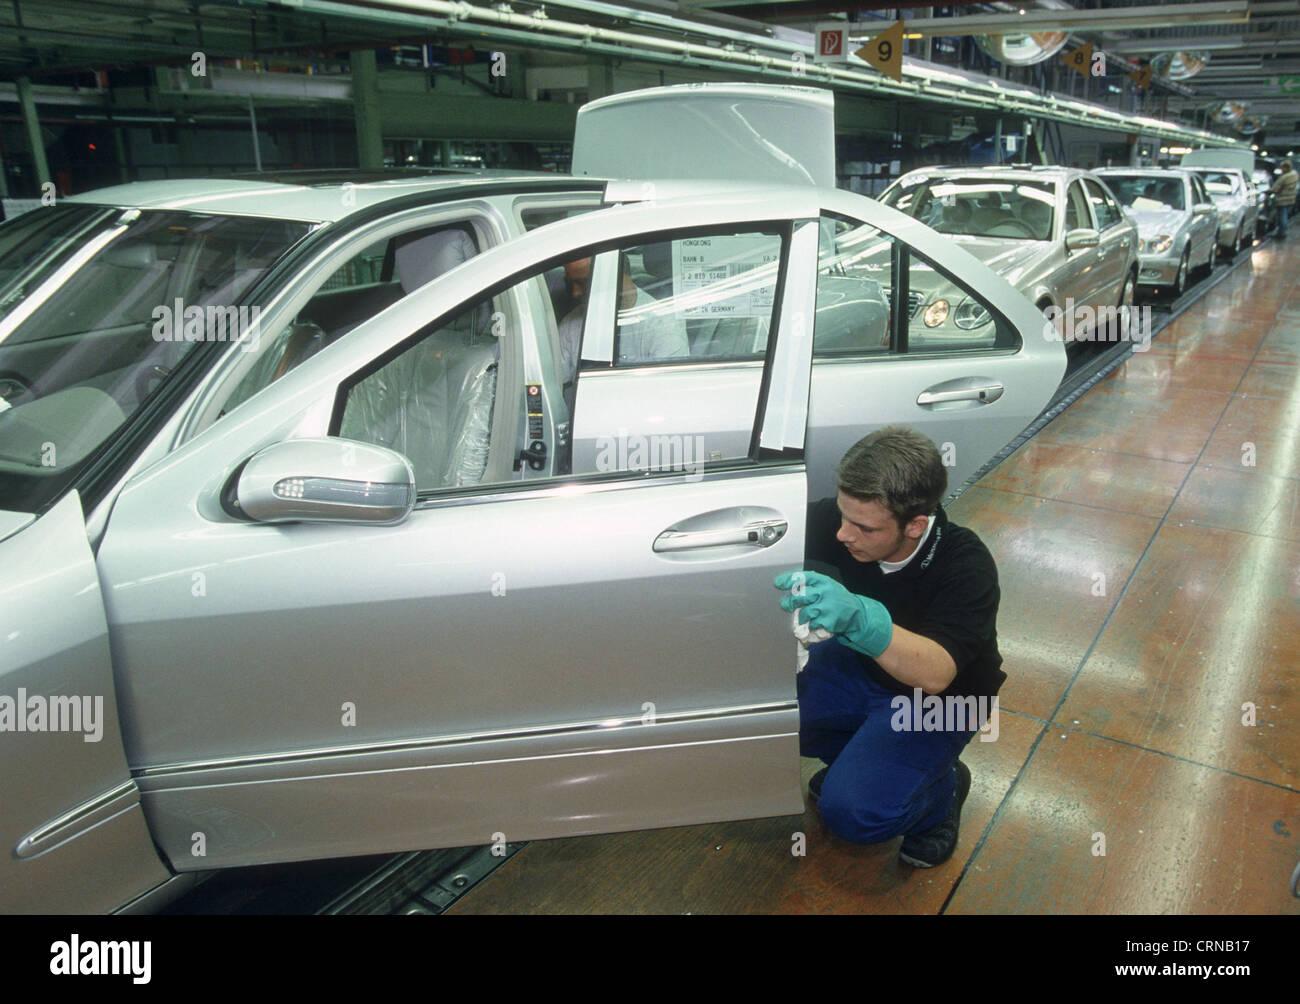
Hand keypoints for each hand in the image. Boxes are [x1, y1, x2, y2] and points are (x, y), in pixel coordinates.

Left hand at [773, 570, 893, 657]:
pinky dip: (811, 626)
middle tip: (786, 604)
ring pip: (804, 613)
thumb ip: (813, 585)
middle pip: (800, 596)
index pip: (803, 577)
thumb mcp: (828, 586)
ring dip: (802, 617)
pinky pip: (811, 624)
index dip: (789, 580)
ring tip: (805, 617)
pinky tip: (816, 623)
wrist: (857, 614)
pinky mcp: (828, 621)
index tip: (778, 583)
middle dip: (790, 602)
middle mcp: (825, 592)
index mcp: (824, 582)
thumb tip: (791, 587)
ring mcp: (827, 607)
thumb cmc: (838, 599)